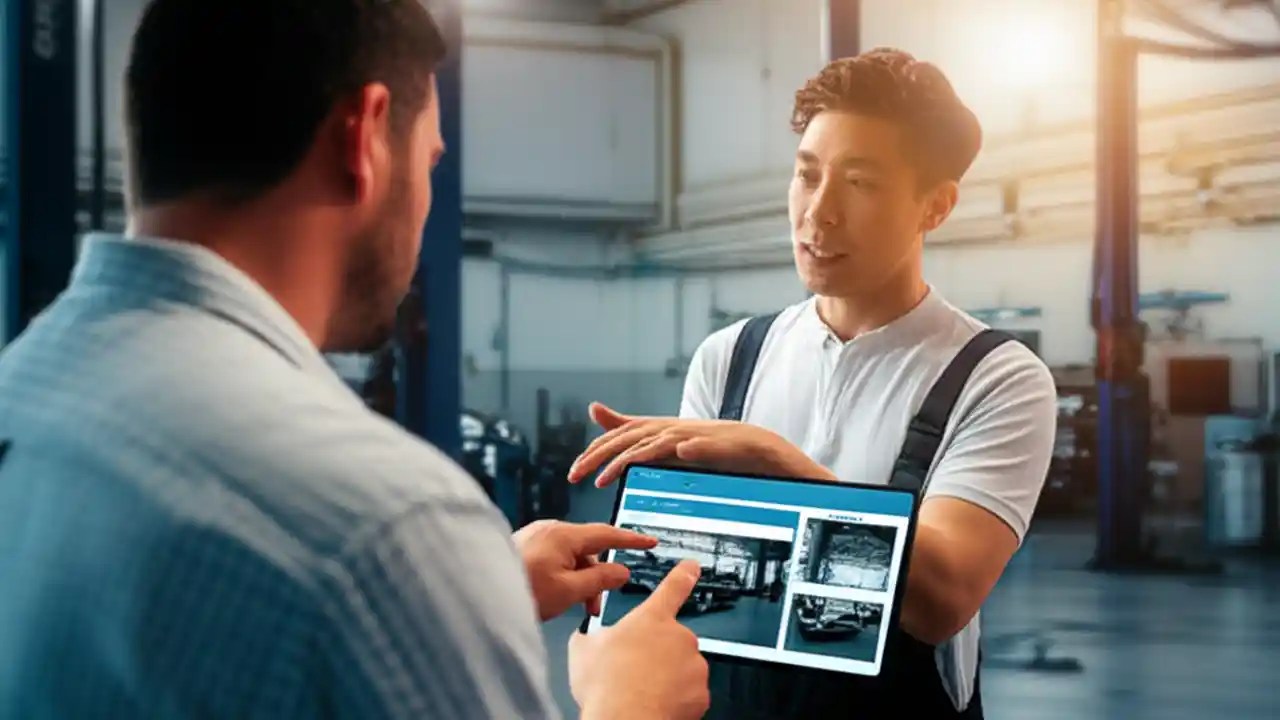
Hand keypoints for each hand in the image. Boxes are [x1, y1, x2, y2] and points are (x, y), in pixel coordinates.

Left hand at [514, 520, 656, 620]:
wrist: (479, 594)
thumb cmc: (519, 590)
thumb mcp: (569, 590)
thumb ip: (600, 580)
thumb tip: (621, 572)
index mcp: (563, 534)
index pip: (608, 534)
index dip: (631, 540)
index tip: (648, 541)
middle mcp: (549, 529)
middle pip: (587, 549)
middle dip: (595, 577)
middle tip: (595, 604)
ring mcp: (534, 536)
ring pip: (570, 556)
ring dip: (577, 580)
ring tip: (572, 606)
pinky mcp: (524, 547)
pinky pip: (553, 558)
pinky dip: (561, 575)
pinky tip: (555, 596)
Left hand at [567, 402, 835, 486]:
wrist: (750, 445)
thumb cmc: (705, 444)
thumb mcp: (664, 440)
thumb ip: (631, 428)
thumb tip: (597, 411)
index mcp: (655, 429)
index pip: (617, 437)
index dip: (593, 452)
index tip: (573, 472)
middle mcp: (667, 428)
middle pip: (626, 440)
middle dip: (598, 457)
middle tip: (576, 476)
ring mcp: (689, 435)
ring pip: (654, 444)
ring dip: (630, 458)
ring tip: (608, 476)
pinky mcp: (713, 443)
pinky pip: (700, 446)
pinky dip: (691, 448)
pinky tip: (683, 452)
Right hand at [569, 559, 709, 719]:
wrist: (624, 719)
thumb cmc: (605, 684)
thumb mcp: (584, 650)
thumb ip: (592, 636)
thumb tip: (587, 637)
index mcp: (652, 618)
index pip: (673, 587)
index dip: (684, 574)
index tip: (693, 566)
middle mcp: (679, 637)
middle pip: (671, 641)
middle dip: (656, 654)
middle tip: (633, 671)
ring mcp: (694, 666)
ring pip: (682, 668)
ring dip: (666, 678)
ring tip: (640, 691)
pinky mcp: (701, 694)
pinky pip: (690, 694)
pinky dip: (676, 700)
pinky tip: (654, 705)